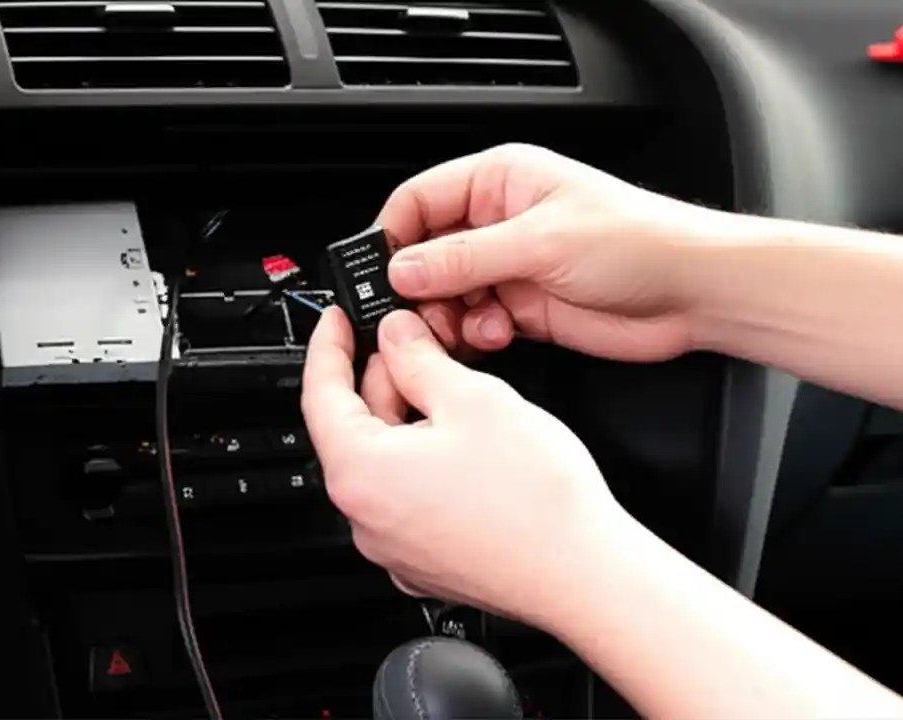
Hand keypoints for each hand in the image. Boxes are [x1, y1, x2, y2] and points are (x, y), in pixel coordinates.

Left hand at [301, 307, 626, 623]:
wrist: (584, 575)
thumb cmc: (537, 501)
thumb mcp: (472, 398)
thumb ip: (419, 358)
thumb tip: (396, 337)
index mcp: (361, 473)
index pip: (319, 393)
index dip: (329, 344)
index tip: (337, 320)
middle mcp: (365, 518)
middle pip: (355, 427)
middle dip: (385, 380)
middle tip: (423, 345)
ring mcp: (395, 547)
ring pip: (386, 461)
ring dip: (411, 420)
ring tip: (461, 398)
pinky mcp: (426, 562)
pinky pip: (409, 498)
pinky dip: (426, 464)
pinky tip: (468, 447)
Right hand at [380, 143, 729, 361]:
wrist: (694, 293)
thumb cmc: (639, 242)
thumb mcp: (541, 242)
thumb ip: (466, 258)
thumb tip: (403, 268)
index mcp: (500, 181)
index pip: (419, 201)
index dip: (393, 237)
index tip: (380, 275)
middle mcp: (499, 222)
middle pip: (427, 254)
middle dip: (419, 287)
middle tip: (419, 313)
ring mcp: (511, 267)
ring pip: (446, 295)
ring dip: (449, 317)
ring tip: (468, 327)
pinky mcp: (524, 309)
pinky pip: (476, 324)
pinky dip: (476, 336)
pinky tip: (498, 335)